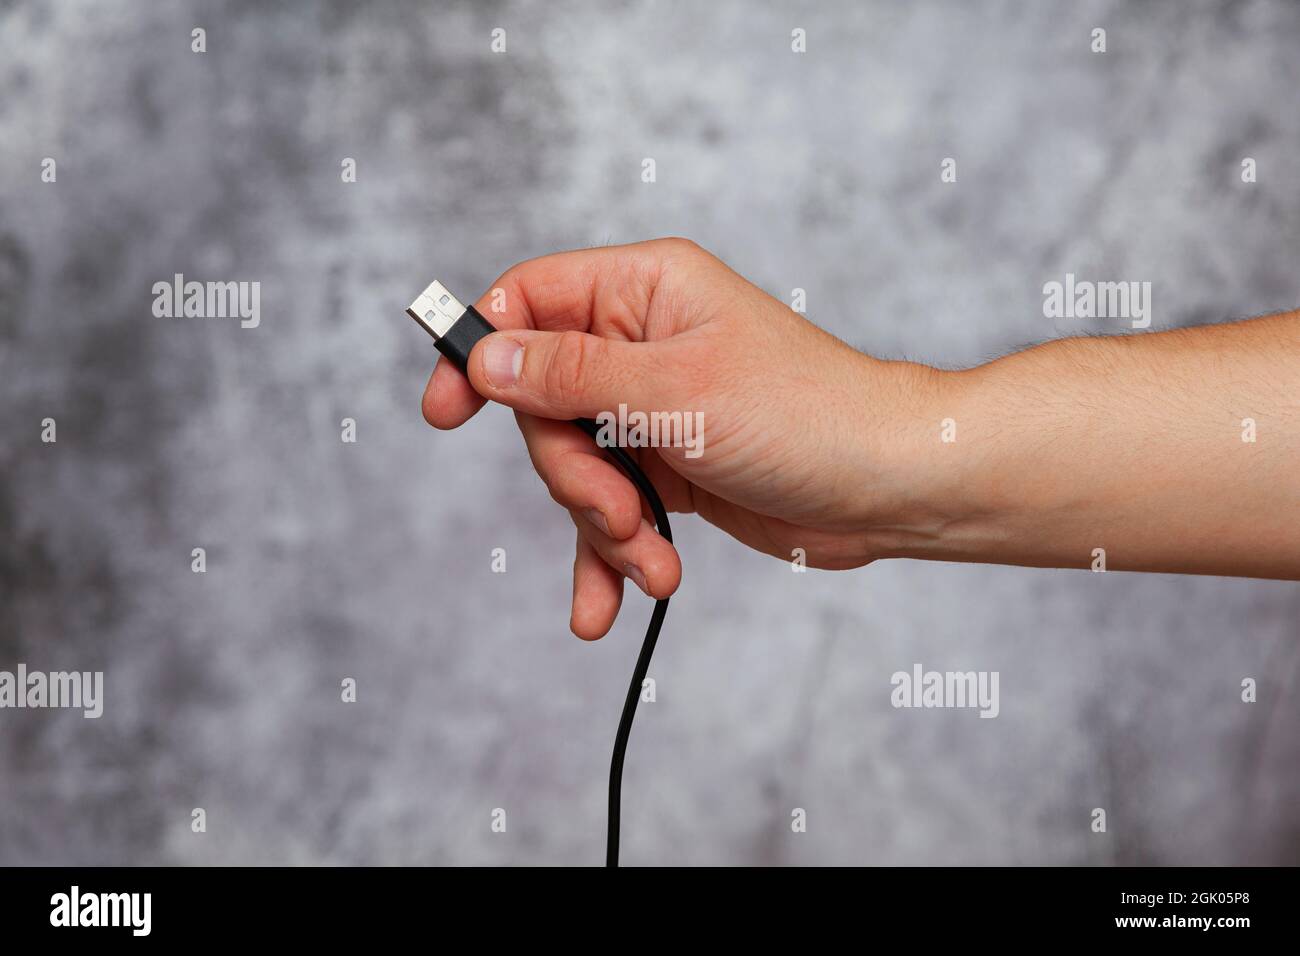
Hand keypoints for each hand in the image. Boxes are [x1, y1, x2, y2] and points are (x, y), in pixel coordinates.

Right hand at [421, 239, 939, 637]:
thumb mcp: (673, 392)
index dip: (478, 351)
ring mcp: (653, 410)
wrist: (888, 487)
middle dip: (571, 473)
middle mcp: (641, 344)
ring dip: (603, 527)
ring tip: (652, 562)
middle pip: (541, 403)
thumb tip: (485, 359)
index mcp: (643, 291)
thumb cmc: (804, 415)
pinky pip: (611, 511)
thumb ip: (570, 376)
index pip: (527, 300)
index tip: (444, 412)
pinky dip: (610, 555)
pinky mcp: (670, 469)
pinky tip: (607, 605)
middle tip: (616, 511)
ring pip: (574, 467)